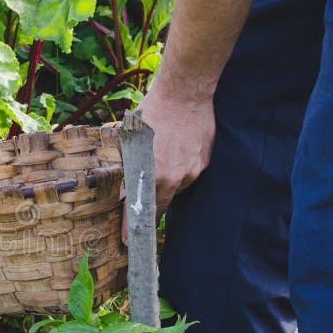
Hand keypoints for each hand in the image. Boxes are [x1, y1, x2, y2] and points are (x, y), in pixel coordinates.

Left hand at [121, 80, 215, 242]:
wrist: (185, 91)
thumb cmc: (152, 112)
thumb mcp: (130, 141)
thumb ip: (130, 168)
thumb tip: (126, 188)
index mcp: (153, 175)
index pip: (142, 209)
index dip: (133, 225)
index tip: (129, 240)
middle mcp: (176, 177)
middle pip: (162, 203)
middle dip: (151, 207)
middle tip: (142, 211)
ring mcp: (194, 170)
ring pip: (177, 187)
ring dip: (167, 182)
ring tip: (161, 162)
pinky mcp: (206, 161)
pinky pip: (191, 174)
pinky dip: (181, 169)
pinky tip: (175, 152)